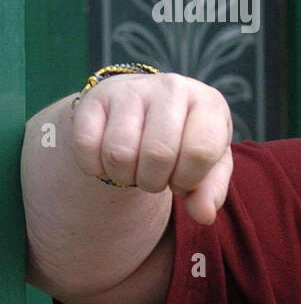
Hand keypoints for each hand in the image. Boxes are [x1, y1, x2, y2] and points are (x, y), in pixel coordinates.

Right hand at [69, 72, 233, 224]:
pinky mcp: (94, 98)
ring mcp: (132, 89)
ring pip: (120, 153)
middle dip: (155, 181)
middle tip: (155, 177)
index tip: (182, 179)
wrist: (146, 108)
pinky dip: (95, 167)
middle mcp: (173, 88)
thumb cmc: (185, 141)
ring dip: (124, 176)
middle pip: (158, 154)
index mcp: (209, 104)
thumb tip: (204, 215)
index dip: (188, 179)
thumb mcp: (209, 164)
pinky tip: (108, 161)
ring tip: (134, 168)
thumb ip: (210, 191)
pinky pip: (86, 146)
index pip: (200, 152)